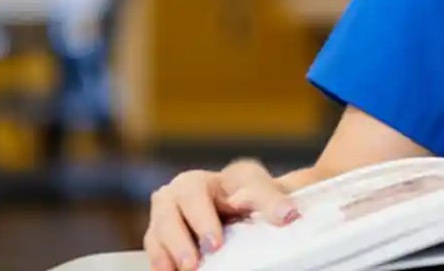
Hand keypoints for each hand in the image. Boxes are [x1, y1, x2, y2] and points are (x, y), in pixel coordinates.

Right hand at [145, 159, 299, 270]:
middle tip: (193, 264)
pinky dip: (161, 263)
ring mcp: (164, 220)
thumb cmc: (250, 195)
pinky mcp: (161, 241)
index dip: (201, 220)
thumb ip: (272, 200)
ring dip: (166, 255)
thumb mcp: (262, 190)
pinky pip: (155, 252)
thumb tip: (288, 214)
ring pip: (155, 235)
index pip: (193, 195)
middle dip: (179, 241)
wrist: (245, 208)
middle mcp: (174, 198)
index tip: (214, 244)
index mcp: (198, 182)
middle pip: (167, 215)